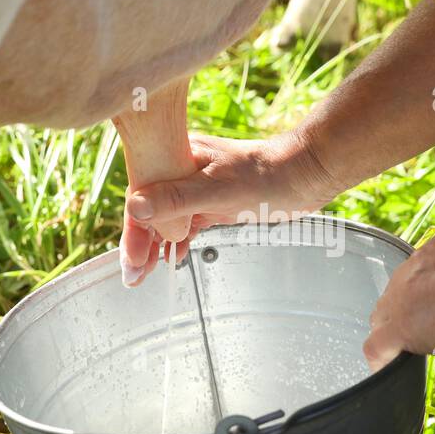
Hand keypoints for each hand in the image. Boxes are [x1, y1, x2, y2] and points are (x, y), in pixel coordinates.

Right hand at [119, 127, 337, 285]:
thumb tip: (136, 208)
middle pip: (150, 209)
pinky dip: (175, 241)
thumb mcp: (218, 189)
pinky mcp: (211, 203)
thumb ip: (176, 199)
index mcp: (176, 157)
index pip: (142, 195)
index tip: (131, 259)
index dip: (134, 229)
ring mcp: (196, 188)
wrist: (303, 175)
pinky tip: (169, 258)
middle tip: (133, 276)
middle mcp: (181, 171)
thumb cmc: (266, 175)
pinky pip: (184, 224)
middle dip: (140, 243)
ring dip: (155, 246)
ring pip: (166, 220)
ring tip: (143, 274)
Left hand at [364, 199, 434, 370]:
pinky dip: (383, 358)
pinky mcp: (404, 323)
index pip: (417, 275)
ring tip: (413, 354)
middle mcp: (419, 262)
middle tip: (427, 338)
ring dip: (396, 335)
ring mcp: (407, 292)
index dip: (423, 300)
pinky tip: (391, 368)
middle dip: (405, 315)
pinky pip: (377, 345)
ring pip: (383, 317)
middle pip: (394, 294)